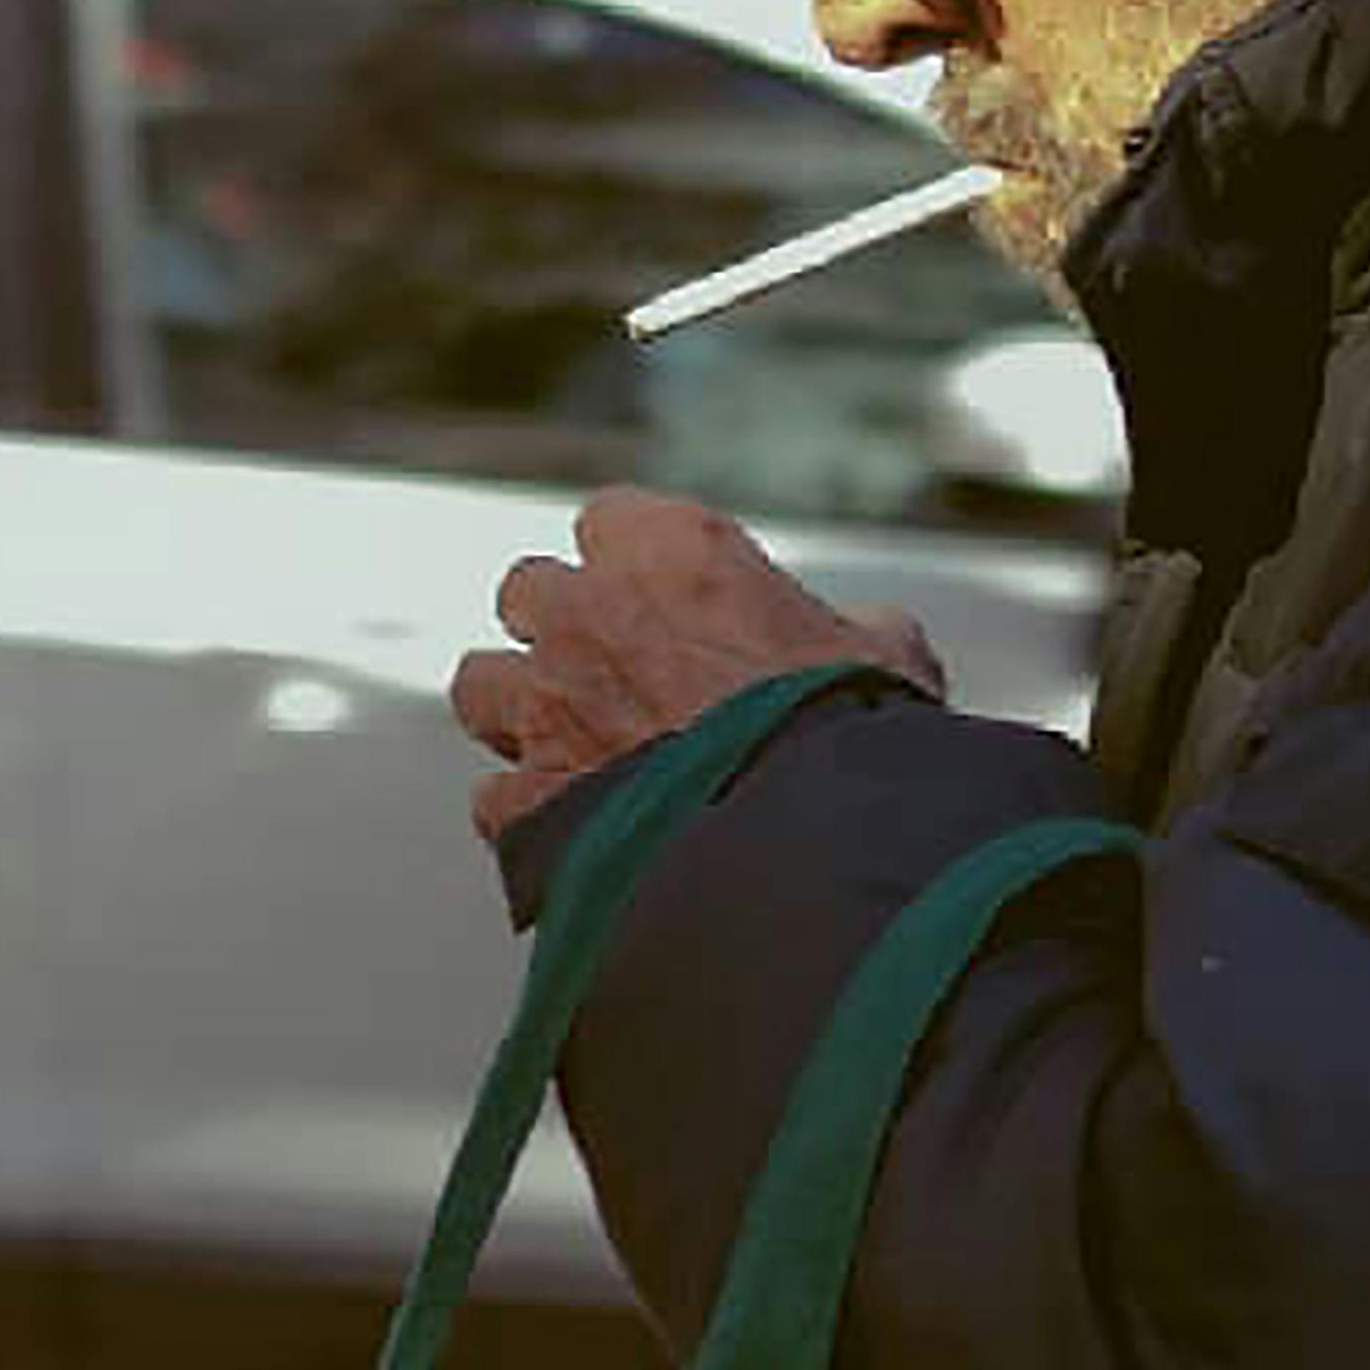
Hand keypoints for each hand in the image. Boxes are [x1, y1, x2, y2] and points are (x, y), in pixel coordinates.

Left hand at [449, 487, 942, 850]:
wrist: (804, 850)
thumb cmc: (854, 737)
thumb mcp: (887, 655)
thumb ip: (855, 628)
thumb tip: (875, 634)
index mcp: (674, 552)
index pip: (611, 519)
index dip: (632, 562)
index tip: (664, 601)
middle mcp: (589, 612)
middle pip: (529, 589)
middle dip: (560, 628)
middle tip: (613, 674)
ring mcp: (545, 704)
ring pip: (482, 682)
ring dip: (517, 709)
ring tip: (570, 748)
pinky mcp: (527, 798)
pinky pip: (494, 798)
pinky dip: (526, 817)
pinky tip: (572, 837)